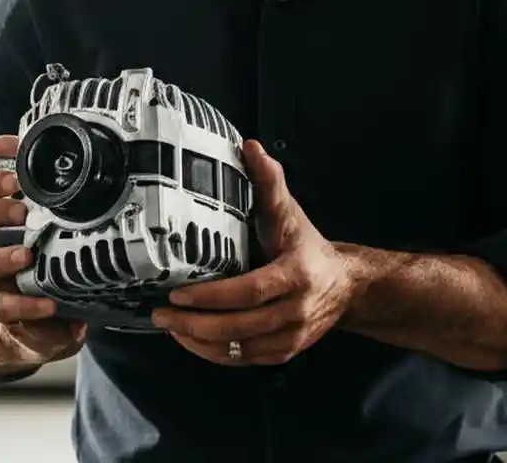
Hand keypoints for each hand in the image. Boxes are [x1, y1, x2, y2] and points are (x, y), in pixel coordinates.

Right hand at [0, 135, 86, 372]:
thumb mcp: (63, 226)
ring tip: (27, 253)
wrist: (43, 320)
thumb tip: (107, 160)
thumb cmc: (53, 261)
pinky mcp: (8, 310)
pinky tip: (48, 301)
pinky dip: (26, 303)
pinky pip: (5, 307)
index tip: (10, 151)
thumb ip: (72, 200)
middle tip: (20, 204)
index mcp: (5, 216)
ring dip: (3, 255)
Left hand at [151, 139, 353, 365]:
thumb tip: (249, 147)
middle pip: (239, 326)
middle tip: (160, 316)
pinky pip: (246, 359)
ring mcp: (292, 336)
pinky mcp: (286, 352)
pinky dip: (216, 353)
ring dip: (199, 343)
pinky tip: (193, 341)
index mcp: (296, 275)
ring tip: (170, 328)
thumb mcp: (290, 213)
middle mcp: (296, 310)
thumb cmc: (308, 246)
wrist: (347, 286)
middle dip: (194, 325)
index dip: (212, 297)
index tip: (177, 295)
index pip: (250, 291)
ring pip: (240, 349)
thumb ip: (270, 183)